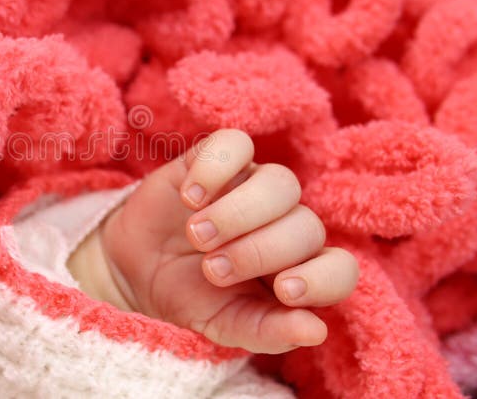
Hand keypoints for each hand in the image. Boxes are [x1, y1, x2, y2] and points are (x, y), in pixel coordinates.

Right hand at [71, 128, 359, 353]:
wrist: (137, 268)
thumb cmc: (191, 297)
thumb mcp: (223, 325)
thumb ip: (267, 332)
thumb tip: (316, 331)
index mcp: (297, 270)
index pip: (339, 269)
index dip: (321, 278)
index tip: (283, 291)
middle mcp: (285, 223)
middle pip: (306, 225)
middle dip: (259, 251)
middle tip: (211, 269)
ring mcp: (253, 186)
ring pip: (279, 182)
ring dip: (237, 213)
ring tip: (197, 235)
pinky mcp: (218, 160)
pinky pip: (235, 143)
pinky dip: (215, 169)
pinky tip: (189, 197)